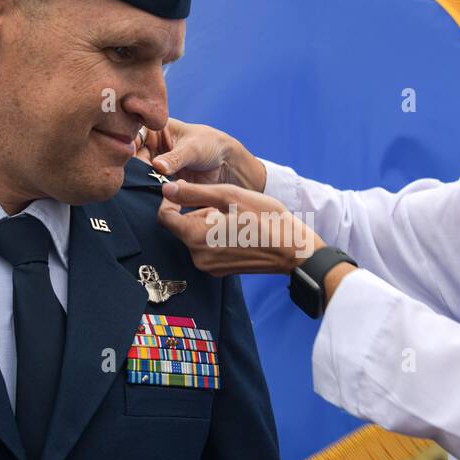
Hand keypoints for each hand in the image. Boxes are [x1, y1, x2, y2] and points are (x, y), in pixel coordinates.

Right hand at [140, 118, 267, 191]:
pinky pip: (151, 187)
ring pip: (140, 174)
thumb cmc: (211, 146)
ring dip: (143, 181)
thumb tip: (157, 166)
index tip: (127, 156)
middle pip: (133, 158)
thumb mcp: (192, 149)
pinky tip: (153, 194)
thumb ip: (175, 158)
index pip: (134, 137)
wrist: (227, 165)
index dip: (128, 145)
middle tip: (139, 176)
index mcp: (155, 131)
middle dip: (134, 168)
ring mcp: (155, 166)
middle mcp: (152, 148)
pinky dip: (152, 191)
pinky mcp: (162, 181)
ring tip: (147, 186)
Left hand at [157, 180, 324, 276]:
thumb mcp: (230, 197)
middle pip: (182, 227)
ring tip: (235, 216)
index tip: (186, 190)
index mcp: (196, 237)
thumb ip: (194, 192)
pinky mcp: (220, 270)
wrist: (293, 251)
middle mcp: (198, 257)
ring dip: (208, 222)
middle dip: (196, 211)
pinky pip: (208, 248)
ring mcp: (209, 267)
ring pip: (196, 236)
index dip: (171, 200)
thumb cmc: (266, 220)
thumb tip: (167, 189)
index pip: (165, 217)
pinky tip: (238, 229)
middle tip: (224, 204)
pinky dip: (217, 235)